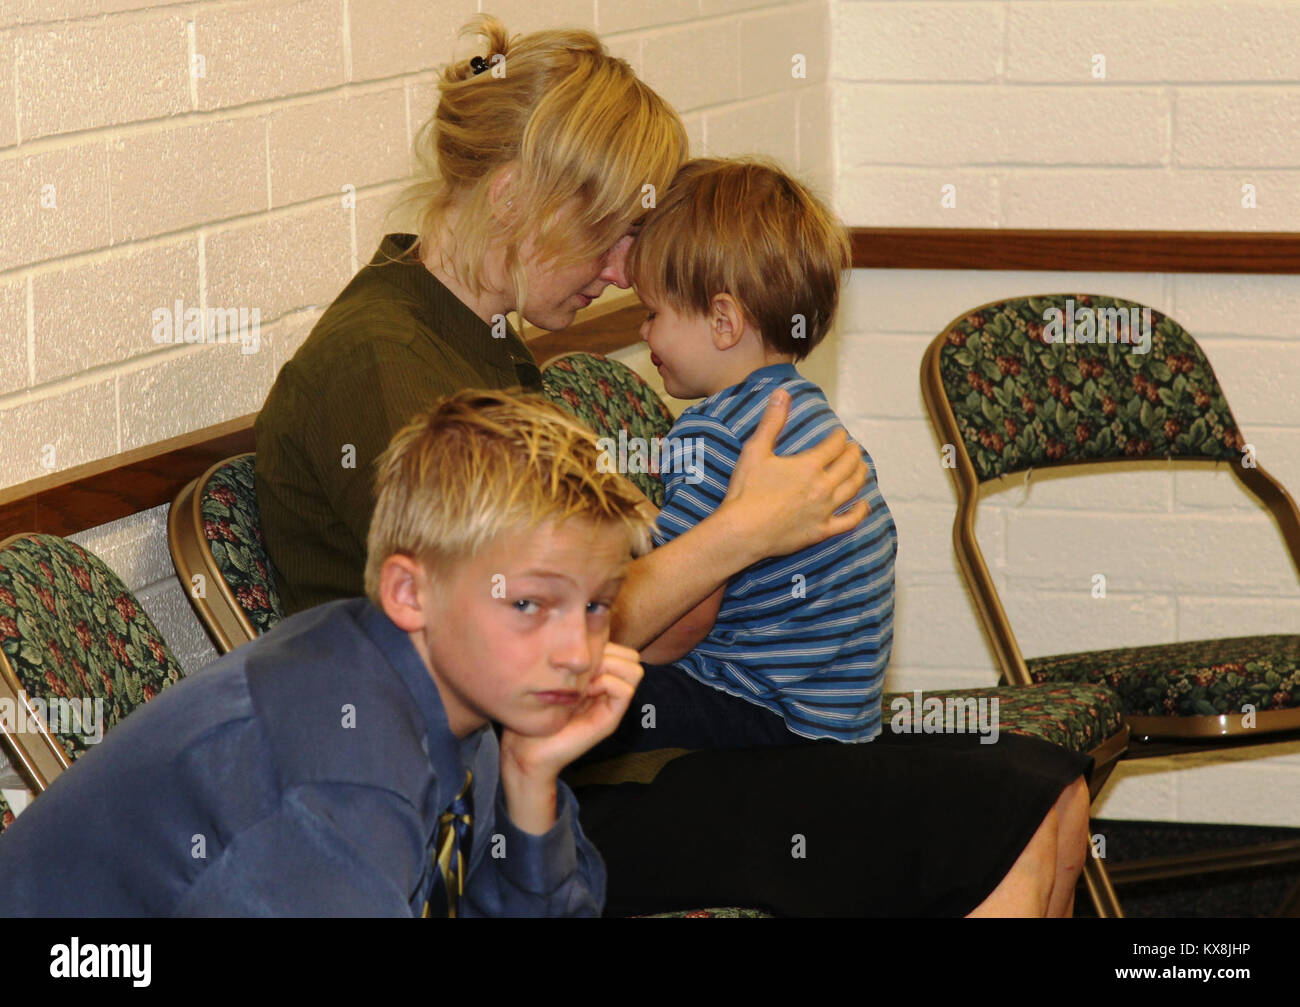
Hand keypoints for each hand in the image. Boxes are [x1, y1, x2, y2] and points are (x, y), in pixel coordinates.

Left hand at [499, 642, 643, 780]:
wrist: (525, 749)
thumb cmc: (533, 709)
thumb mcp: (552, 675)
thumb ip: (569, 658)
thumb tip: (582, 633)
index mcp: (597, 677)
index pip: (620, 648)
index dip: (604, 643)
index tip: (578, 652)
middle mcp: (608, 689)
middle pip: (631, 656)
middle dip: (610, 652)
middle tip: (584, 666)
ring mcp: (611, 705)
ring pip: (634, 668)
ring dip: (610, 665)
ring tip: (585, 678)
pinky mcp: (609, 720)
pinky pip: (625, 689)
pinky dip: (607, 682)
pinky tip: (585, 690)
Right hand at [721, 387, 869, 560]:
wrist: (742, 532)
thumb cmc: (746, 491)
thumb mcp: (755, 450)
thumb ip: (772, 421)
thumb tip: (782, 392)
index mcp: (809, 465)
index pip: (834, 446)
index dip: (840, 437)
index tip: (840, 433)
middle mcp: (823, 486)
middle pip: (849, 465)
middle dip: (853, 453)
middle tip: (853, 448)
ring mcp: (825, 510)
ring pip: (853, 489)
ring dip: (860, 475)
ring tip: (862, 467)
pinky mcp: (821, 530)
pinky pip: (849, 520)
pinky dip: (860, 511)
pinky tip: (864, 504)